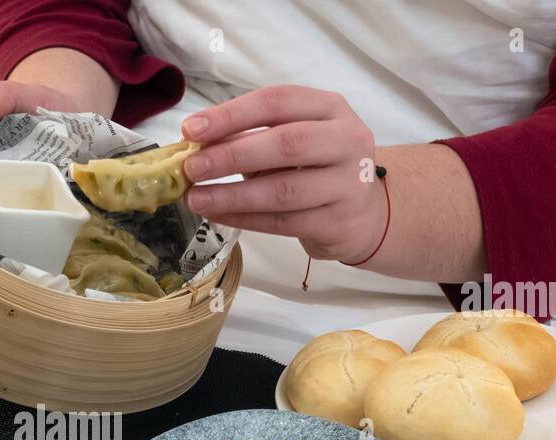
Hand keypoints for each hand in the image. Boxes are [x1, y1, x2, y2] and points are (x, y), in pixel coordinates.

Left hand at [180, 86, 384, 262]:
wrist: (364, 215)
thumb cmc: (316, 168)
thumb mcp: (290, 141)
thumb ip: (250, 137)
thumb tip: (196, 145)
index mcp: (330, 107)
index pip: (278, 101)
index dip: (232, 114)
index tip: (191, 129)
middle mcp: (347, 140)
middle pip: (285, 144)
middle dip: (231, 156)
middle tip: (191, 168)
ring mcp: (349, 183)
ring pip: (283, 190)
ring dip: (232, 195)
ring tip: (196, 199)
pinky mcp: (339, 222)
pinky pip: (284, 222)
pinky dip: (246, 219)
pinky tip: (219, 215)